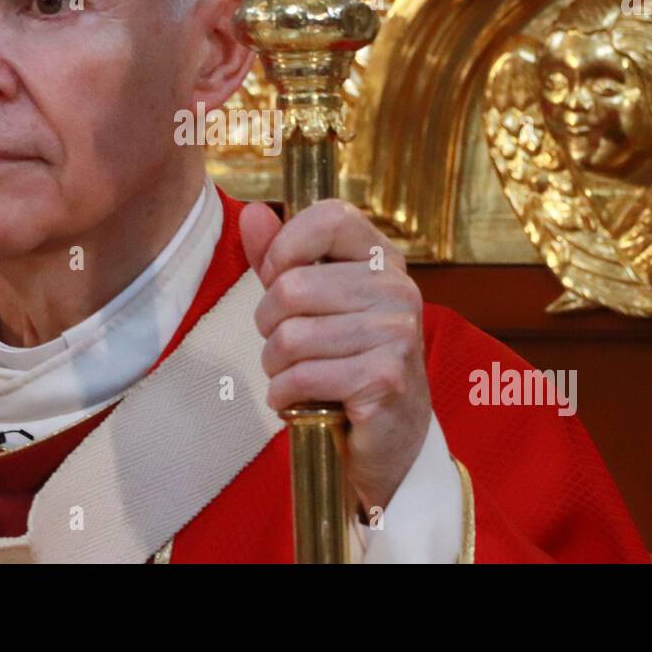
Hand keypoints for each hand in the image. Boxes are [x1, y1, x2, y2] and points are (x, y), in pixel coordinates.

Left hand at [240, 198, 432, 514]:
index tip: (275, 278)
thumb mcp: (311, 302)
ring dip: (275, 365)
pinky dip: (285, 393)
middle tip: (284, 346)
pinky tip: (298, 399)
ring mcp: (396, 333)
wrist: (391, 439)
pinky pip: (303, 376)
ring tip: (292, 374)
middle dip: (268, 324)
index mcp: (383, 259)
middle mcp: (398, 289)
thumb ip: (281, 257)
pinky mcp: (385, 378)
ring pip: (292, 336)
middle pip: (292, 287)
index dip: (285, 246)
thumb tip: (254, 212)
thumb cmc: (345, 361)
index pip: (330, 217)